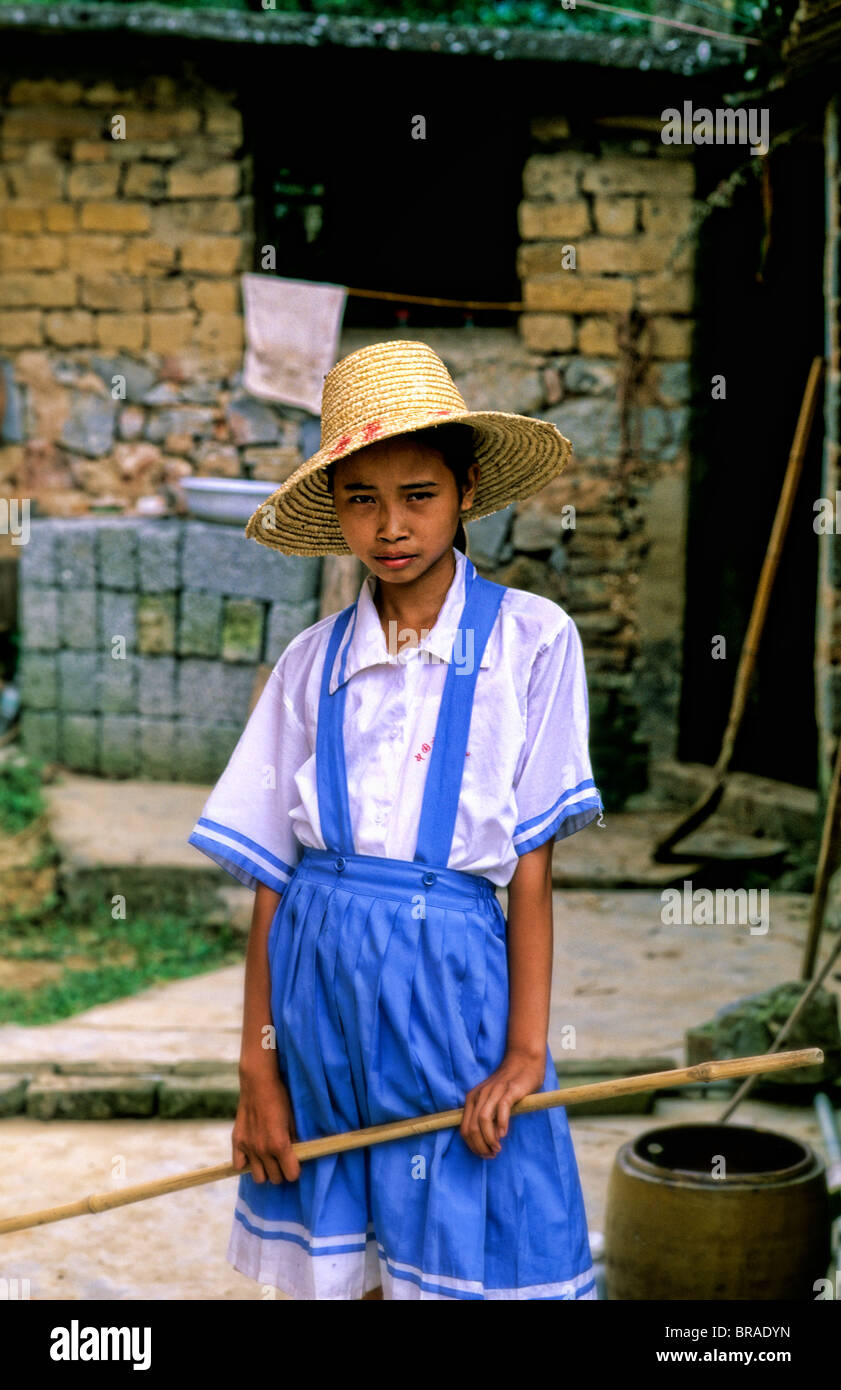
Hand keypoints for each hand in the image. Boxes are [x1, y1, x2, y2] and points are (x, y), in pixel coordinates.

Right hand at [232, 1070, 301, 1184]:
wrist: (259, 1083)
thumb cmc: (281, 1098)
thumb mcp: (294, 1119)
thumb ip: (296, 1141)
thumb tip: (299, 1155)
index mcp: (280, 1145)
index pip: (291, 1175)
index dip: (295, 1170)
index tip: (295, 1162)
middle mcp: (263, 1150)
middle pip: (275, 1179)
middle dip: (282, 1171)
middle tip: (283, 1159)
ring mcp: (248, 1147)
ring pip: (258, 1177)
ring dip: (265, 1171)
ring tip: (269, 1159)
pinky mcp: (237, 1142)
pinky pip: (239, 1165)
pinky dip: (246, 1163)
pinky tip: (253, 1153)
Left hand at [459, 1048, 545, 1157]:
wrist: (524, 1060)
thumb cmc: (509, 1084)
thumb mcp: (491, 1099)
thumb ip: (485, 1114)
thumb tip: (483, 1141)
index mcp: (472, 1099)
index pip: (464, 1129)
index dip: (472, 1146)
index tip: (484, 1154)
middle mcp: (480, 1095)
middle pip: (472, 1127)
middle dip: (480, 1146)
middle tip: (491, 1155)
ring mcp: (494, 1091)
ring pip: (483, 1120)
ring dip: (489, 1139)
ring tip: (497, 1149)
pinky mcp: (510, 1090)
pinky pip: (502, 1108)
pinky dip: (501, 1123)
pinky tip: (504, 1134)